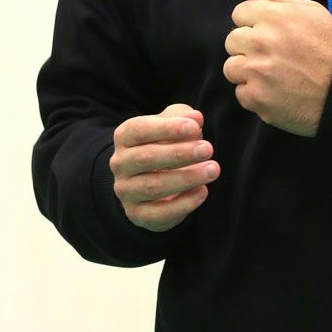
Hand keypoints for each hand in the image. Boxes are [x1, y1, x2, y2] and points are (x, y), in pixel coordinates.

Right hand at [110, 103, 218, 230]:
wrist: (156, 181)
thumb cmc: (167, 144)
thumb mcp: (174, 125)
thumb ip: (183, 117)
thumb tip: (196, 118)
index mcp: (124, 137)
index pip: (140, 129)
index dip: (167, 128)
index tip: (195, 127)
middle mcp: (119, 163)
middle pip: (145, 158)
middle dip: (179, 154)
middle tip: (208, 149)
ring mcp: (125, 191)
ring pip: (152, 186)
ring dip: (185, 178)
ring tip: (212, 170)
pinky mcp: (137, 214)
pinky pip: (157, 213)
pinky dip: (182, 204)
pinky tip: (202, 191)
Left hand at [223, 0, 331, 136]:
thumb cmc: (329, 47)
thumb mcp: (309, 10)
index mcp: (273, 16)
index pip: (239, 13)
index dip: (255, 23)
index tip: (271, 34)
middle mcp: (261, 41)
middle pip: (231, 40)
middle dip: (248, 47)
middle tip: (273, 55)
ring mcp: (257, 71)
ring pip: (231, 68)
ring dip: (248, 72)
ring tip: (273, 75)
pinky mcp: (257, 97)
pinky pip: (241, 93)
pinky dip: (255, 94)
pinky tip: (275, 91)